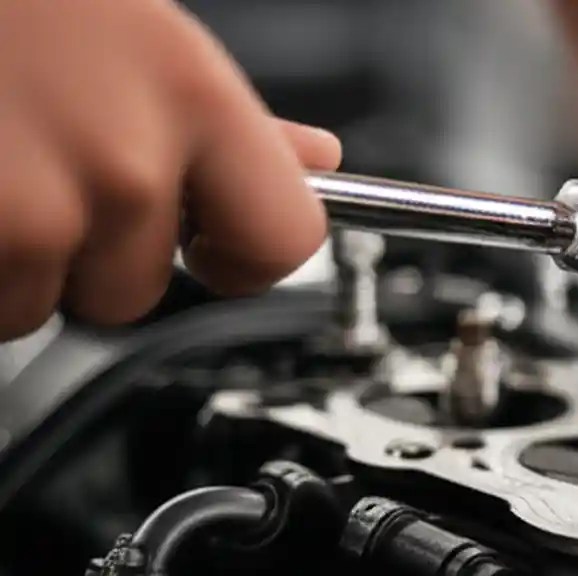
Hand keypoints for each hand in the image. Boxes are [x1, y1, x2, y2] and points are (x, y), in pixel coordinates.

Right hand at [0, 0, 341, 341]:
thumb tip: (314, 161)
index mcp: (190, 97)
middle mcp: (124, 162)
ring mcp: (29, 210)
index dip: (243, 256)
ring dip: (7, 259)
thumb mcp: (137, 33)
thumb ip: (230, 120)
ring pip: (37, 307)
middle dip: (86, 252)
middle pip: (136, 291)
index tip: (210, 245)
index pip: (283, 240)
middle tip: (30, 161)